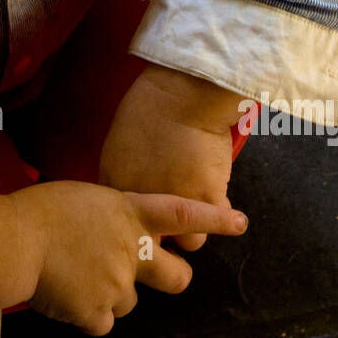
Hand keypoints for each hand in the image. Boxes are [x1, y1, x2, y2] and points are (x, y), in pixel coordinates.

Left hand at [98, 64, 247, 252]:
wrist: (185, 95)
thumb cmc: (149, 106)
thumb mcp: (118, 140)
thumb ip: (120, 171)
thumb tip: (129, 189)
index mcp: (116, 185)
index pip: (120, 222)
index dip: (135, 222)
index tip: (145, 219)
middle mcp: (142, 204)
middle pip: (154, 241)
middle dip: (164, 235)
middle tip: (173, 221)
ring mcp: (176, 206)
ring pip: (190, 241)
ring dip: (195, 229)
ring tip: (199, 208)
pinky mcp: (208, 202)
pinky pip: (217, 223)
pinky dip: (222, 214)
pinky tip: (221, 202)